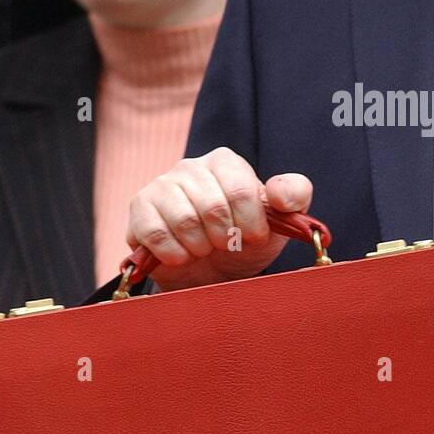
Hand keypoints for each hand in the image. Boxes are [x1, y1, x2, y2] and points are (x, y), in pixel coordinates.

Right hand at [126, 148, 312, 291]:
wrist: (211, 271)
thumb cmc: (245, 239)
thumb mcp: (279, 220)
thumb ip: (294, 195)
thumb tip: (282, 193)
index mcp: (224, 162)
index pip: (240, 189)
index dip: (250, 222)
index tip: (253, 238)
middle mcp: (189, 167)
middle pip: (212, 207)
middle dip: (225, 238)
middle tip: (226, 245)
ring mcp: (160, 186)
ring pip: (184, 220)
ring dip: (200, 247)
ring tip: (204, 249)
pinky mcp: (139, 210)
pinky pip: (155, 233)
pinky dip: (175, 253)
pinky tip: (183, 256)